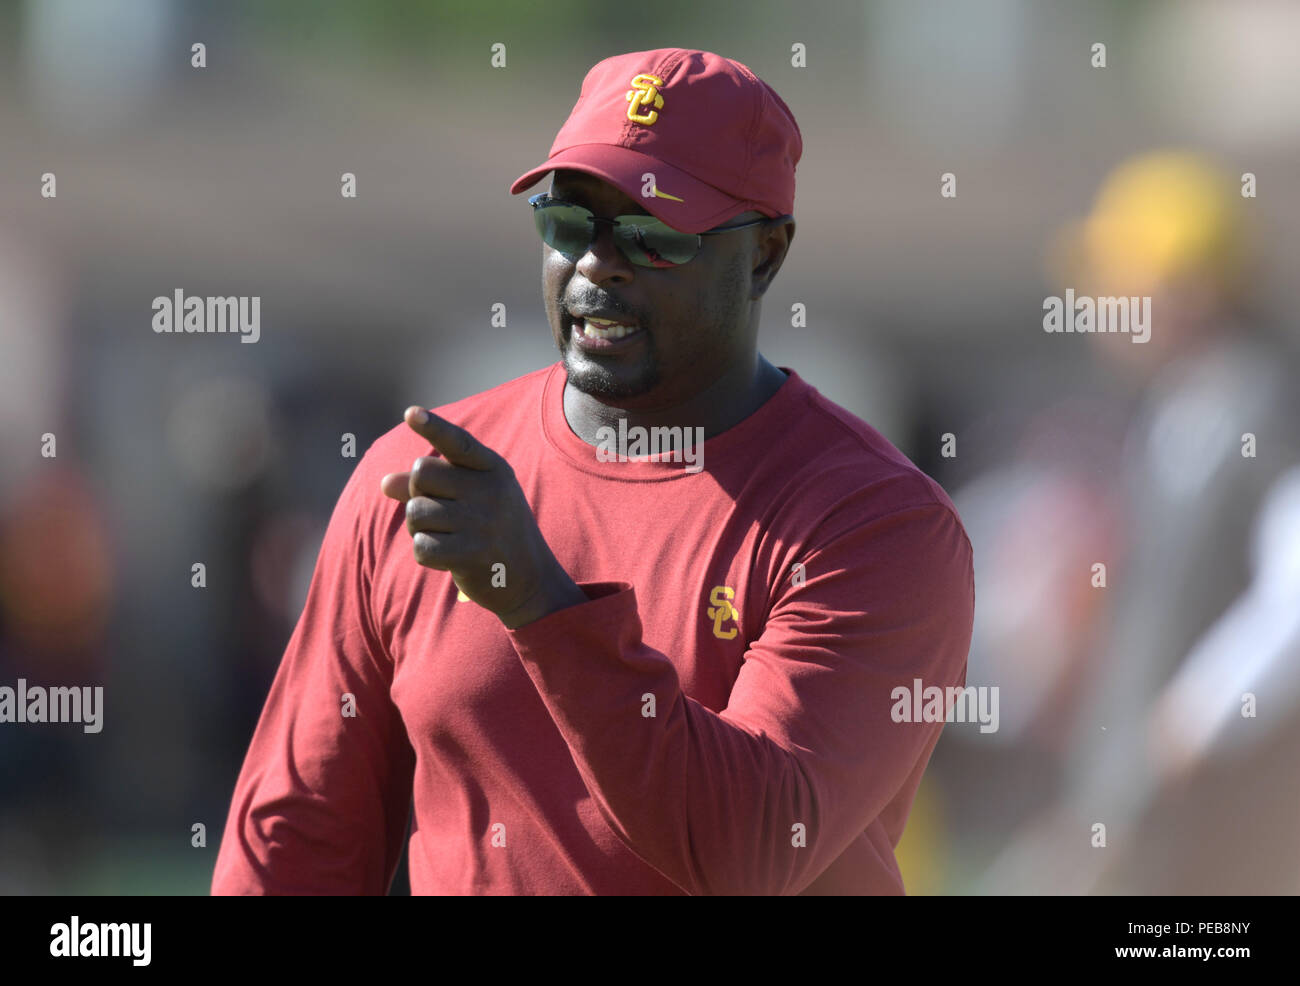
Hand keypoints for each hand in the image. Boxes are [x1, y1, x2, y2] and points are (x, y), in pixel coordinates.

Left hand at [380, 406, 585, 628]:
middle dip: (417, 494)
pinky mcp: (471, 554)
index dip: (433, 427)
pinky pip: (421, 546)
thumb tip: (384, 482)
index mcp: (493, 469)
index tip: (411, 413)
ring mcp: (482, 522)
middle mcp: (490, 490)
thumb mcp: (473, 498)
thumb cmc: (493, 530)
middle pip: (420, 475)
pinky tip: (448, 557)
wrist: (530, 578)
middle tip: (438, 511)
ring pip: (416, 513)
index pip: (457, 442)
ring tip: (446, 536)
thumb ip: (432, 486)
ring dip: (420, 528)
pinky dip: (425, 554)